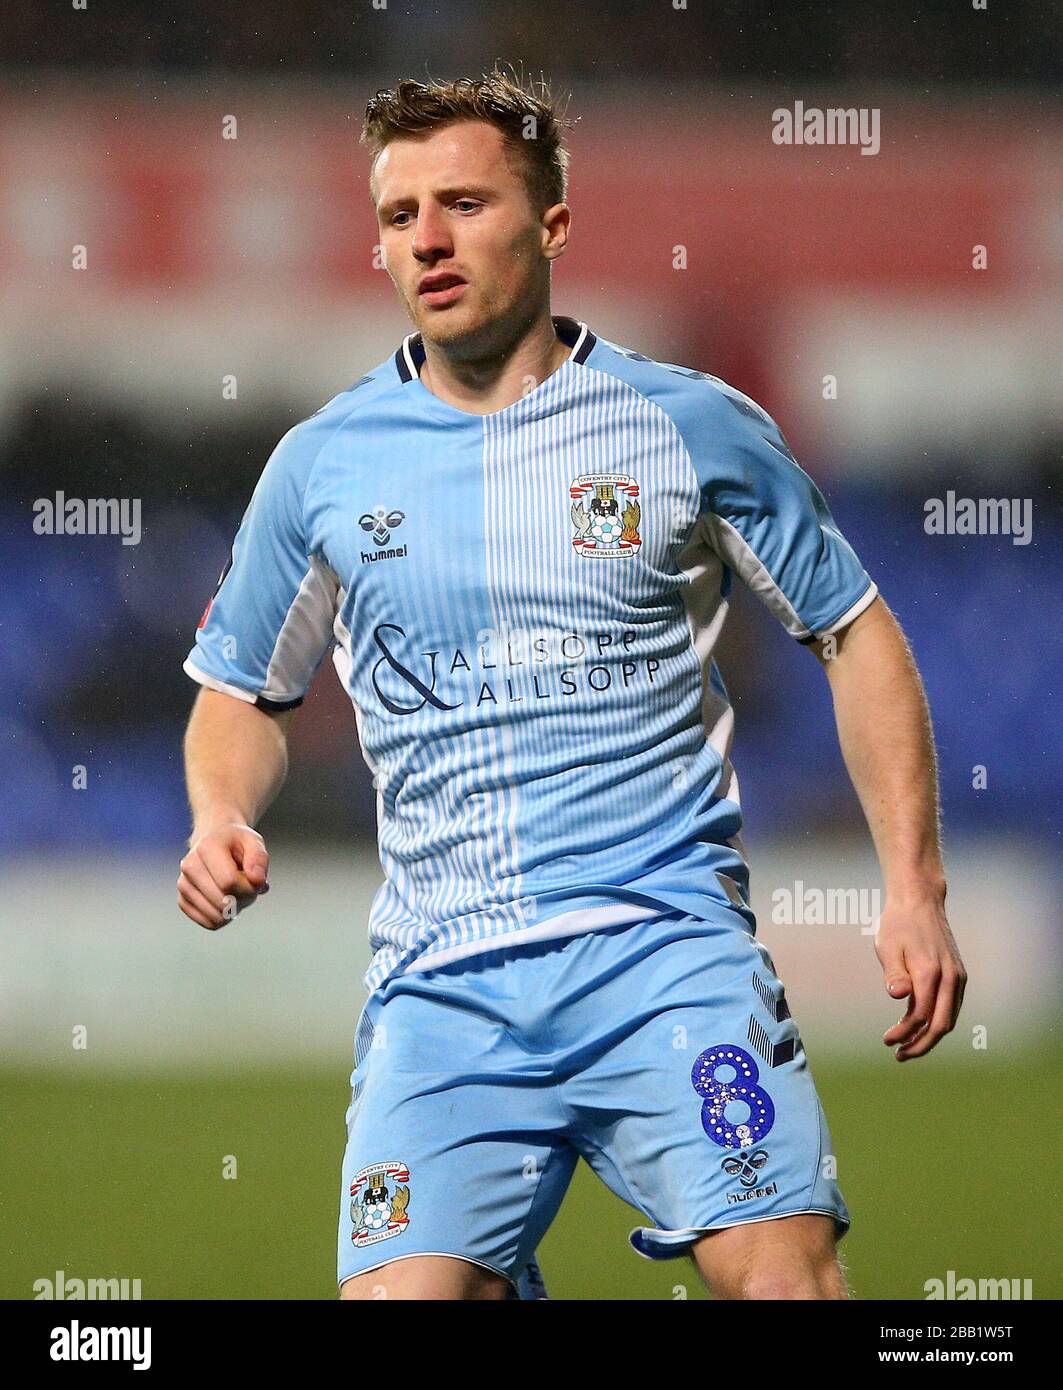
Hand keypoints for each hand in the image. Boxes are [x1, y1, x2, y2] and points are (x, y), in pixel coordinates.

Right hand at [178, 822, 269, 929]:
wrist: (214, 841)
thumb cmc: (236, 843)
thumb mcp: (254, 841)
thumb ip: (259, 859)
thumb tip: (257, 881)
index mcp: (206, 847)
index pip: (229, 882)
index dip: (250, 888)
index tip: (257, 881)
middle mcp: (189, 866)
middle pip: (223, 902)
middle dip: (244, 899)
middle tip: (248, 886)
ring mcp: (184, 885)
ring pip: (216, 917)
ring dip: (235, 910)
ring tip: (236, 891)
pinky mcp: (183, 901)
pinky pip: (209, 923)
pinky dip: (224, 917)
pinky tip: (226, 900)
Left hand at [875, 896, 966, 1060]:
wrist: (920, 902)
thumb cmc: (898, 923)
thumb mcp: (887, 946)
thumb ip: (894, 973)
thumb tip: (898, 996)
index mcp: (930, 972)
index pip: (920, 1016)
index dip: (904, 1033)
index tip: (887, 1041)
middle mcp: (949, 977)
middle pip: (941, 1025)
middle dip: (921, 1045)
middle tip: (899, 1055)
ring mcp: (957, 976)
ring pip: (950, 1019)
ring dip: (930, 1037)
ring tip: (907, 1046)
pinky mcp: (957, 974)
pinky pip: (951, 1007)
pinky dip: (937, 1021)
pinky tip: (919, 1026)